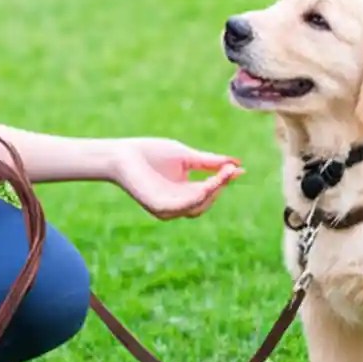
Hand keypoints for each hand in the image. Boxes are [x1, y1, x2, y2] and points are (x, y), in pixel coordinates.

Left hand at [110, 138, 242, 219]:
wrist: (123, 153)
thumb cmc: (151, 152)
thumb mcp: (187, 156)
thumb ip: (209, 162)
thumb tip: (235, 164)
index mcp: (183, 192)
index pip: (209, 192)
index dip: (224, 182)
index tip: (239, 168)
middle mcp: (176, 204)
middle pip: (206, 202)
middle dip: (220, 186)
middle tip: (230, 170)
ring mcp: (167, 209)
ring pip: (197, 206)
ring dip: (212, 192)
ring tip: (223, 175)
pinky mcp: (158, 208)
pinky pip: (183, 206)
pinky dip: (197, 197)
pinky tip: (208, 184)